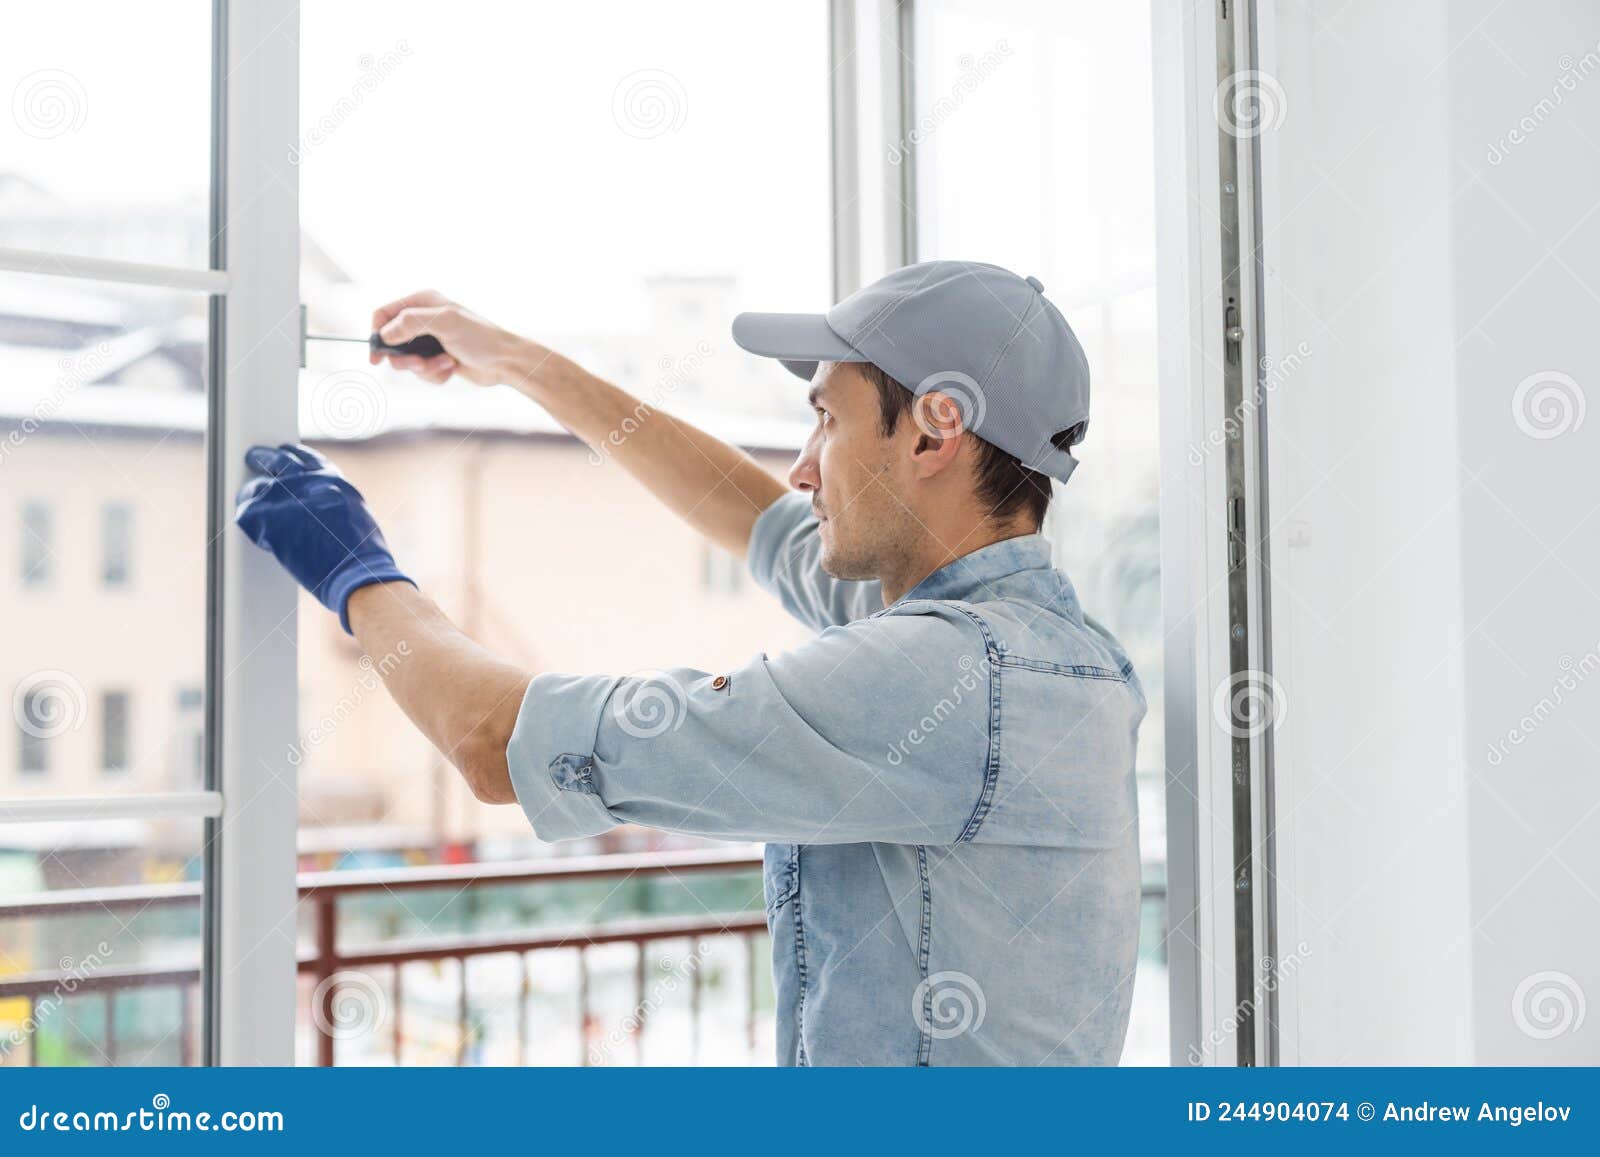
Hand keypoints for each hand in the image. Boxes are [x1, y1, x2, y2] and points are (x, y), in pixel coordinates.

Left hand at [234, 443, 413, 633]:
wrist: (356, 572)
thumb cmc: (362, 555)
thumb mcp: (355, 515)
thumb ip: (332, 502)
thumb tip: (316, 506)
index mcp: (333, 481)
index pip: (307, 458)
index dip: (293, 454)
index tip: (285, 451)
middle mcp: (308, 482)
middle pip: (278, 460)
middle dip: (264, 458)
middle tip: (255, 457)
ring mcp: (286, 498)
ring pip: (257, 486)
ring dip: (251, 492)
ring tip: (246, 495)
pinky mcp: (268, 519)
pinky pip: (246, 512)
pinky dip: (247, 518)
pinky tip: (250, 523)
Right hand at [371, 289, 538, 387]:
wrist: (505, 362)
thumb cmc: (480, 338)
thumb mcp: (445, 323)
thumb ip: (412, 323)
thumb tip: (384, 334)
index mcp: (423, 302)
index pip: (384, 314)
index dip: (376, 334)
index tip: (376, 357)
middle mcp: (424, 319)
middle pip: (392, 342)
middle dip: (405, 358)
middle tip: (419, 364)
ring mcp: (430, 340)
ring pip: (406, 361)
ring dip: (424, 368)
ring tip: (445, 364)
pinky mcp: (437, 358)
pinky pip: (421, 372)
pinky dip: (435, 375)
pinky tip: (452, 369)